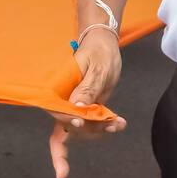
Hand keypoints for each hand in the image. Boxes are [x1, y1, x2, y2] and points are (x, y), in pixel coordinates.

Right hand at [47, 34, 125, 177]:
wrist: (104, 47)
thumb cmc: (99, 53)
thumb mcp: (97, 68)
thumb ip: (88, 88)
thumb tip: (76, 107)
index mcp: (57, 87)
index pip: (57, 109)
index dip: (68, 119)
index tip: (81, 123)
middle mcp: (62, 99)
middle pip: (69, 124)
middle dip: (90, 129)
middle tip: (112, 125)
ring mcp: (73, 105)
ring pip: (81, 128)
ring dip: (99, 129)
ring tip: (119, 124)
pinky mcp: (83, 109)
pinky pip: (88, 124)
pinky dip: (101, 128)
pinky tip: (117, 125)